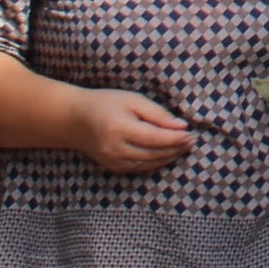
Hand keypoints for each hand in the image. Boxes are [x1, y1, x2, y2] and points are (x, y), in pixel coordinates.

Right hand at [75, 89, 194, 174]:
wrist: (76, 120)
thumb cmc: (106, 104)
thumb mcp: (133, 100)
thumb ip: (157, 114)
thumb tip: (181, 126)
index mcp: (119, 128)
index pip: (155, 138)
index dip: (175, 139)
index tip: (191, 134)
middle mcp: (115, 149)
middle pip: (153, 154)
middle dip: (175, 149)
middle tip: (192, 141)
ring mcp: (112, 161)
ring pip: (148, 164)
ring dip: (168, 157)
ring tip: (183, 147)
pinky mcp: (112, 167)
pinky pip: (139, 168)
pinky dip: (155, 162)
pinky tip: (166, 154)